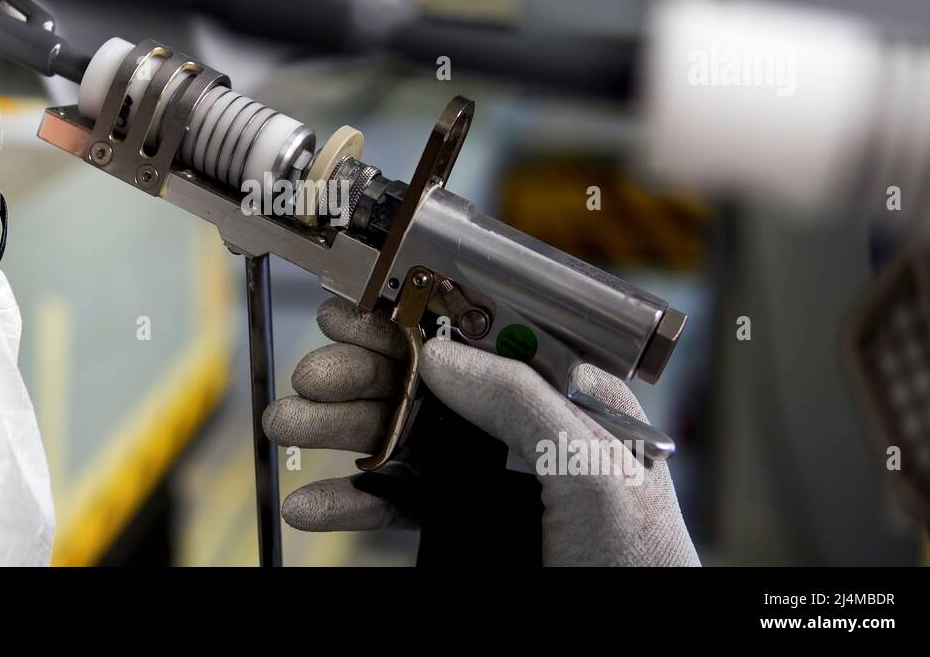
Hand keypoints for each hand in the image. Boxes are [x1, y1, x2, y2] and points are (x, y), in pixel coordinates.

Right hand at [263, 297, 699, 565]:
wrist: (623, 639)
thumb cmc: (641, 562)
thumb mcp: (592, 469)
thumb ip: (524, 403)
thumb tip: (445, 353)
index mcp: (570, 396)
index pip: (486, 335)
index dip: (420, 316)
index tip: (362, 306)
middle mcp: (524, 427)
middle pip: (429, 383)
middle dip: (364, 374)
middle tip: (311, 376)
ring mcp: (490, 476)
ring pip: (403, 439)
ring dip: (342, 431)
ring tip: (288, 424)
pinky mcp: (464, 524)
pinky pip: (399, 502)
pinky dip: (351, 501)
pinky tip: (312, 502)